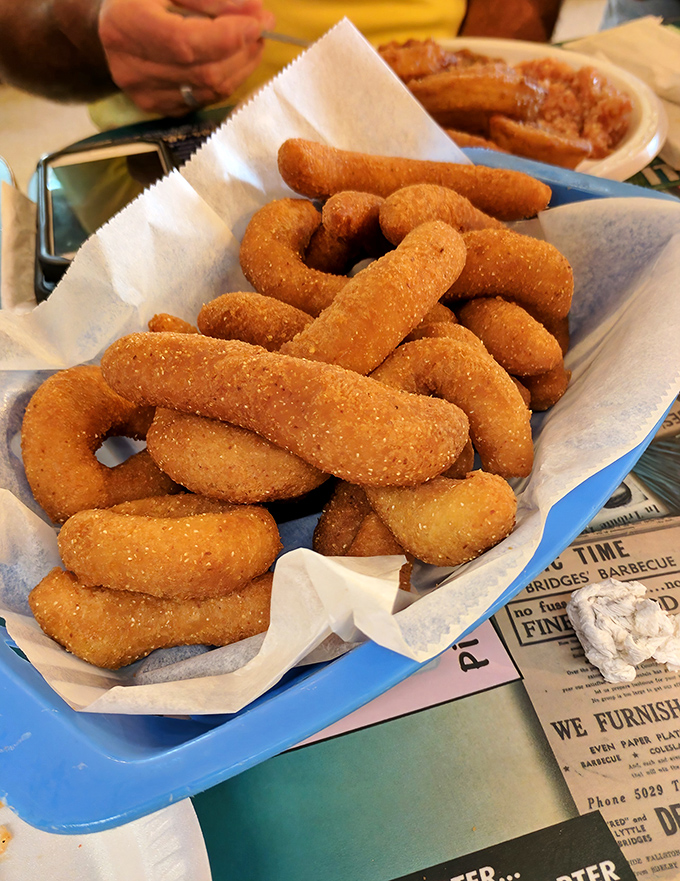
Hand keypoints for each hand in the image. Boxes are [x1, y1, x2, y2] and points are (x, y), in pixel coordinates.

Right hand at [98, 0, 275, 115]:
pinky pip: (205, 99)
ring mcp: (145, 94)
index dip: (227, 37)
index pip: (186, 42)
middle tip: (262, 29)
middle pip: (204, 71)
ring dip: (240, 67)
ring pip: (209, 90)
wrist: (109, 27)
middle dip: (242, 51)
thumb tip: (258, 13)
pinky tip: (232, 61)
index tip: (257, 23)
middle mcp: (132, 67)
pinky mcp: (158, 108)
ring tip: (250, 42)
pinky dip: (226, 80)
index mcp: (127, 24)